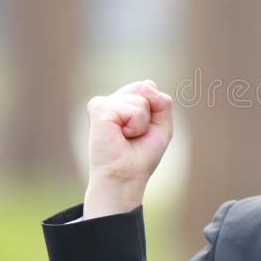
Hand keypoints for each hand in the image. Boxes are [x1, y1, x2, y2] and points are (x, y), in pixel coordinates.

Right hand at [83, 80, 173, 217]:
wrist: (126, 176)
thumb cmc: (142, 155)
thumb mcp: (162, 125)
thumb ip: (163, 102)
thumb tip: (146, 84)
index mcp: (123, 102)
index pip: (147, 86)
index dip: (154, 107)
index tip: (143, 130)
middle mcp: (111, 100)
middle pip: (144, 88)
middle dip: (149, 114)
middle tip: (135, 134)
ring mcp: (103, 103)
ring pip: (140, 99)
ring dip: (142, 123)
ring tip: (127, 136)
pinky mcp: (98, 108)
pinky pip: (131, 109)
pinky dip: (134, 125)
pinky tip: (120, 135)